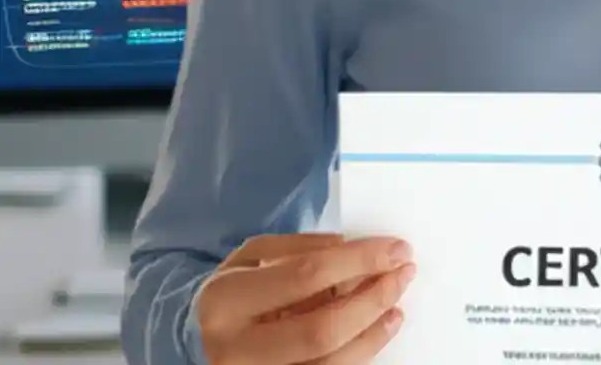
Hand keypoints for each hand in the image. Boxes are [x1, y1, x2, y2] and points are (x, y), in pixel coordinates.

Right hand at [196, 233, 416, 364]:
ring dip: (374, 332)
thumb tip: (348, 247)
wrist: (197, 339)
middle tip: (404, 274)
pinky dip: (361, 352)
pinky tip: (379, 329)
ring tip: (396, 305)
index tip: (397, 248)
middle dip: (373, 300)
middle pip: (323, 329)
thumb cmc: (232, 292)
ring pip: (331, 363)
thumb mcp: (250, 256)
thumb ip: (297, 248)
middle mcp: (236, 348)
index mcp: (225, 301)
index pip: (307, 276)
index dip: (360, 260)